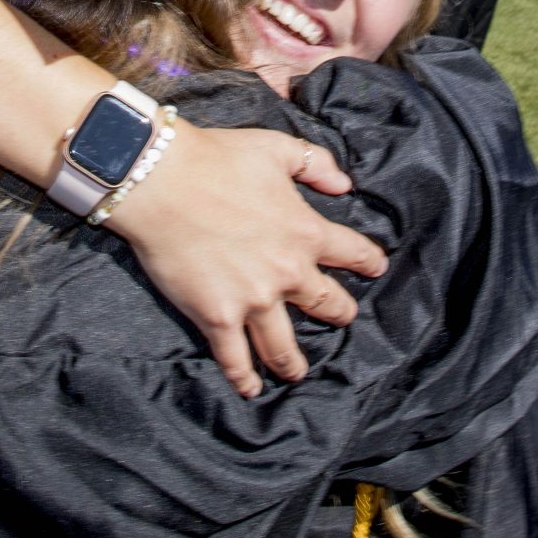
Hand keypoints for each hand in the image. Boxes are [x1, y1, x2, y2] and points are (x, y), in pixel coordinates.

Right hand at [110, 124, 387, 397]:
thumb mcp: (276, 148)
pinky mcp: (217, 315)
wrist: (161, 181)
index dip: (368, 261)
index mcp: (306, 231)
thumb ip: (316, 164)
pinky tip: (249, 389)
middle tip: (341, 319)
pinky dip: (243, 377)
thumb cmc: (216, 158)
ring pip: (284, 344)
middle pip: (326, 304)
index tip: (376, 268)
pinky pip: (235, 357)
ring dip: (293, 361)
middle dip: (338, 313)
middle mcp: (287, 272)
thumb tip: (345, 185)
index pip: (352, 252)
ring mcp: (253, 299)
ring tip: (296, 372)